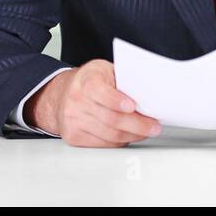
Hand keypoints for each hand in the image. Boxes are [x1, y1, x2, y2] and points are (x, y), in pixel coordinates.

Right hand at [26, 60, 161, 146]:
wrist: (62, 94)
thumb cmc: (90, 81)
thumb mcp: (105, 71)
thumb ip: (122, 80)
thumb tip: (147, 95)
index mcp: (85, 80)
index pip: (99, 91)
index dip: (116, 100)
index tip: (132, 106)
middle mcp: (76, 100)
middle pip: (110, 118)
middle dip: (137, 125)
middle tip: (153, 127)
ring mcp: (73, 120)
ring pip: (110, 135)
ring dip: (132, 136)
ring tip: (146, 132)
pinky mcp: (74, 136)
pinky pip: (103, 144)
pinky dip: (120, 142)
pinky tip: (128, 136)